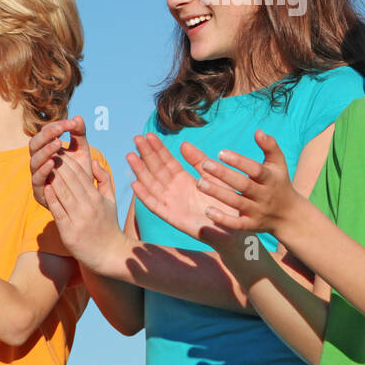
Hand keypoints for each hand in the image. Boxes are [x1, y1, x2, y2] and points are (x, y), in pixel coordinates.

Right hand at [30, 116, 91, 207]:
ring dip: (45, 151)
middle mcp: (39, 161)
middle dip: (46, 135)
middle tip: (60, 130)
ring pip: (34, 160)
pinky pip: (37, 178)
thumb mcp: (82, 152)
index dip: (56, 126)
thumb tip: (78, 117)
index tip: (71, 124)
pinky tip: (53, 163)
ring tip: (57, 144)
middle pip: (34, 143)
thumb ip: (79, 135)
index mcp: (47, 149)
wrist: (83, 201)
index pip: (46, 133)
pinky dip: (44, 169)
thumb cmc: (80, 174)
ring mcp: (37, 175)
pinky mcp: (39, 190)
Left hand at [44, 147, 129, 273]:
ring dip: (52, 178)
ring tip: (44, 166)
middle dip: (58, 165)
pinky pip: (57, 211)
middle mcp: (87, 206)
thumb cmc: (108, 224)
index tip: (59, 151)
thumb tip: (93, 160)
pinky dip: (50, 198)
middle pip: (69, 180)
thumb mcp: (110, 200)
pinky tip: (45, 187)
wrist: (109, 252)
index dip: (69, 161)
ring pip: (62, 193)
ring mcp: (78, 218)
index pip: (81, 174)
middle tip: (48, 153)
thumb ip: (103, 179)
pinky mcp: (68, 231)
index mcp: (97, 197)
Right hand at [127, 133, 242, 250]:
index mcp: (184, 180)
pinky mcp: (172, 217)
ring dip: (140, 171)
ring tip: (130, 155)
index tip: (148, 134)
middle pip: (157, 169)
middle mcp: (174, 190)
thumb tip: (183, 144)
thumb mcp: (213, 177)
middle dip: (146, 154)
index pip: (167, 161)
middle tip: (136, 138)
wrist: (234, 229)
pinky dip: (145, 196)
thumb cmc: (225, 203)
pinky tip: (135, 184)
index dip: (157, 148)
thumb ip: (199, 162)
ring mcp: (171, 203)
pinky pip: (156, 206)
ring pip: (152, 184)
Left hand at [183, 129, 304, 238]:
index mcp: (270, 178)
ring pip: (237, 203)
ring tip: (199, 183)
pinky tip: (207, 211)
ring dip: (218, 194)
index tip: (221, 152)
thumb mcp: (278, 164)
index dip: (239, 161)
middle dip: (224, 175)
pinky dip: (223, 219)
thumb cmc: (278, 182)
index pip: (255, 169)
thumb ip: (269, 146)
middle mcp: (264, 195)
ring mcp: (257, 211)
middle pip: (243, 185)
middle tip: (205, 164)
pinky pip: (236, 224)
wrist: (288, 215)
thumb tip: (258, 131)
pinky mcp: (251, 225)